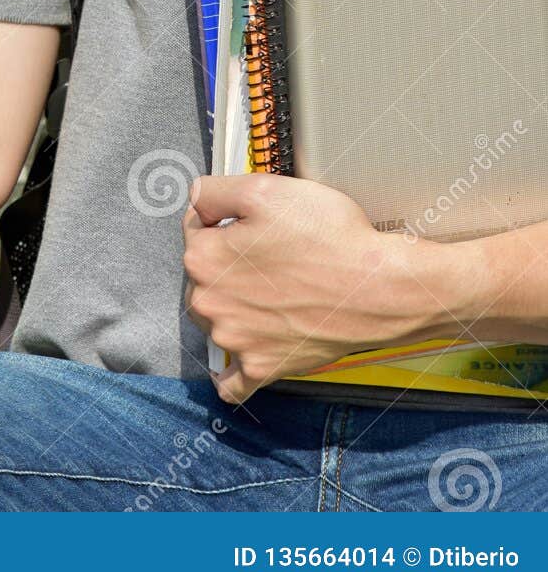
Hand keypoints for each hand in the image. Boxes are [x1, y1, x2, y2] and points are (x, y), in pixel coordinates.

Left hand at [183, 172, 454, 404]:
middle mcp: (210, 304)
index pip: (195, 229)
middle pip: (202, 276)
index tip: (244, 219)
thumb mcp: (265, 190)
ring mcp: (235, 341)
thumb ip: (215, 191)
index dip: (221, 217)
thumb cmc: (328, 238)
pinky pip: (232, 382)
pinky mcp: (262, 367)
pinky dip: (232, 373)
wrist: (377, 287)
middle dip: (223, 262)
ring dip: (230, 306)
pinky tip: (237, 361)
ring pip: (215, 319)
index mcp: (205, 259)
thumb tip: (196, 198)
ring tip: (270, 290)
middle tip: (264, 252)